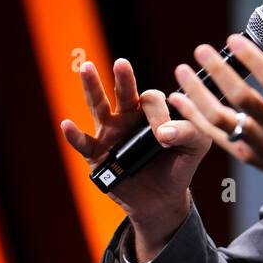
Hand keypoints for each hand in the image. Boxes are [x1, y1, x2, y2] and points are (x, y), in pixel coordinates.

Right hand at [59, 58, 211, 254]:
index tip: (165, 137)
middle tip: (122, 63)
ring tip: (86, 68)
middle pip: (124, 92)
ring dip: (91, 87)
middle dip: (123, 78)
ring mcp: (109, 134)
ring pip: (98, 107)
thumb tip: (165, 133)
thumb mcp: (195, 147)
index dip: (158, 115)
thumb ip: (190, 133)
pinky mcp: (97, 155)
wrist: (162, 199)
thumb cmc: (179, 167)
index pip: (152, 100)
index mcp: (151, 112)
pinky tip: (66, 125)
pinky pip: (83, 144)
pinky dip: (74, 135)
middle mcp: (128, 117)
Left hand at [165, 11, 262, 217]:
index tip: (233, 39)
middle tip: (200, 49)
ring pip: (221, 118)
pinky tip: (179, 98)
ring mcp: (258, 141)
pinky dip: (194, 116)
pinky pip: (214, 135)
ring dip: (198, 94)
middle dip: (218, 72)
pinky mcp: (246, 154)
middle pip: (241, 97)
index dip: (251, 58)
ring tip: (182, 70)